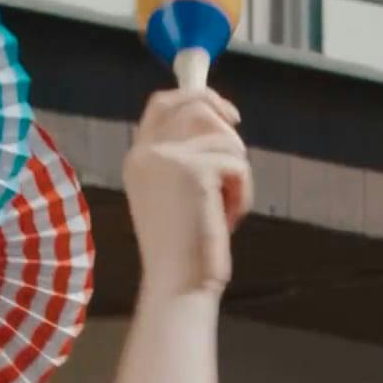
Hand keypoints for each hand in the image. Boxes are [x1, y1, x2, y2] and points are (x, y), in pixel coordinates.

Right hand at [124, 85, 252, 300]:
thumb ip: (188, 161)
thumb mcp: (178, 197)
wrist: (178, 286)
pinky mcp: (193, 170)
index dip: (195, 96)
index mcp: (138, 160)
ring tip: (228, 210)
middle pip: (193, 105)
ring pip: (224, 139)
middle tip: (240, 151)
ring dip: (238, 174)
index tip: (224, 112)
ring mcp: (167, 158)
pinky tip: (229, 221)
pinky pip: (237, 165)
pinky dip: (243, 194)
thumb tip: (221, 127)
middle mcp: (147, 153)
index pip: (162, 104)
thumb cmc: (185, 252)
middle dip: (224, 121)